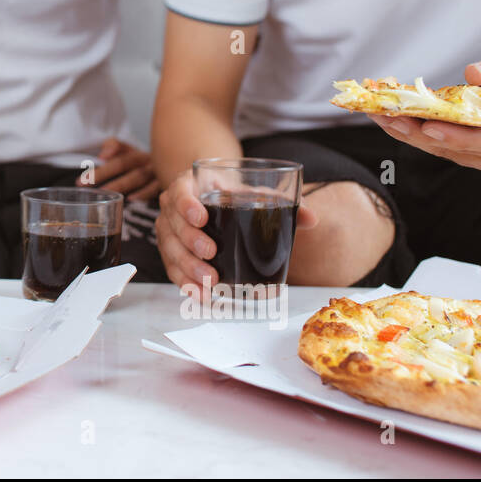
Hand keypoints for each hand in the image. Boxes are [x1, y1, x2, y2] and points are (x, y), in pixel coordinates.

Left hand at [78, 137, 158, 200]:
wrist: (176, 168)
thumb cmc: (146, 165)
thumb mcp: (132, 152)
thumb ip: (115, 147)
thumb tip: (102, 154)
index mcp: (136, 153)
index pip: (116, 151)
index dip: (101, 159)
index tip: (85, 174)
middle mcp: (146, 160)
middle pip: (123, 163)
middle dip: (103, 173)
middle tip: (85, 183)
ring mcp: (157, 171)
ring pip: (137, 176)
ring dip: (121, 184)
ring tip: (105, 191)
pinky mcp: (165, 183)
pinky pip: (154, 188)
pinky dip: (143, 193)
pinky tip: (132, 199)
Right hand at [156, 168, 317, 300]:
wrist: (211, 198)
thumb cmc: (230, 194)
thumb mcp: (249, 190)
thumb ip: (278, 200)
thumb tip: (311, 218)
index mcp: (189, 186)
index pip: (180, 192)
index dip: (187, 205)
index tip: (202, 217)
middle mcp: (172, 209)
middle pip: (172, 225)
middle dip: (190, 241)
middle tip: (211, 252)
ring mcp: (169, 232)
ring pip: (170, 251)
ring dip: (188, 267)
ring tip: (211, 280)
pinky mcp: (172, 253)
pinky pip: (173, 270)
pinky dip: (186, 283)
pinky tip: (202, 294)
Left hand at [369, 50, 480, 169]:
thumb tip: (473, 74)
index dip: (461, 137)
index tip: (430, 127)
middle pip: (460, 147)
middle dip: (419, 130)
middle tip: (386, 113)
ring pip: (444, 150)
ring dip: (408, 131)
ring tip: (378, 112)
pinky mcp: (473, 155)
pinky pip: (440, 146)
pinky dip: (415, 130)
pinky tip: (390, 116)